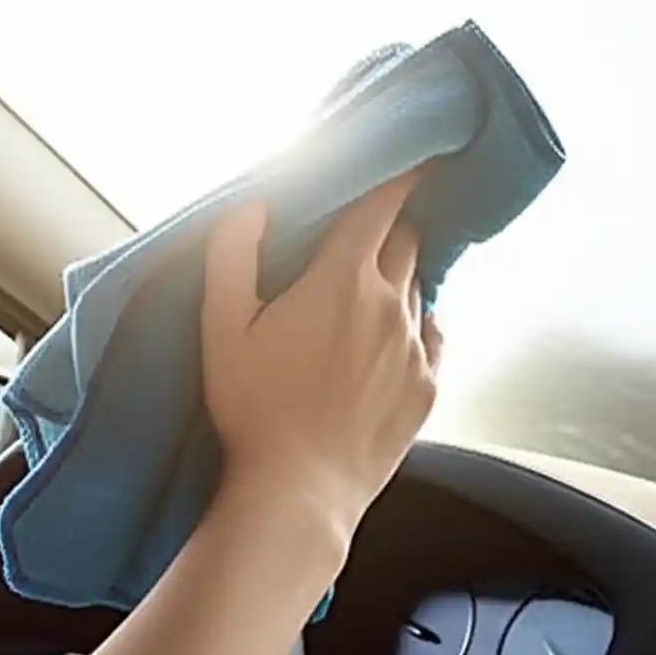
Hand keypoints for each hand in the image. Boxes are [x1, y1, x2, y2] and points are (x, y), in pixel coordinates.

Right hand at [201, 170, 442, 545]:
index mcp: (343, 280)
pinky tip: (393, 339)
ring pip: (419, 290)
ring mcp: (415, 347)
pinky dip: (417, 326)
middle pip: (406, 242)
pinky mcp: (429, 386)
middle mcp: (391, 304)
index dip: (398, 180)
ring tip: (368, 299)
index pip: (382, 207)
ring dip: (398, 282)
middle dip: (390, 231)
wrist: (298, 491)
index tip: (415, 163)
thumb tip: (253, 207)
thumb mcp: (222, 328)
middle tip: (368, 236)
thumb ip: (233, 256)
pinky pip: (433, 336)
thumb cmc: (253, 409)